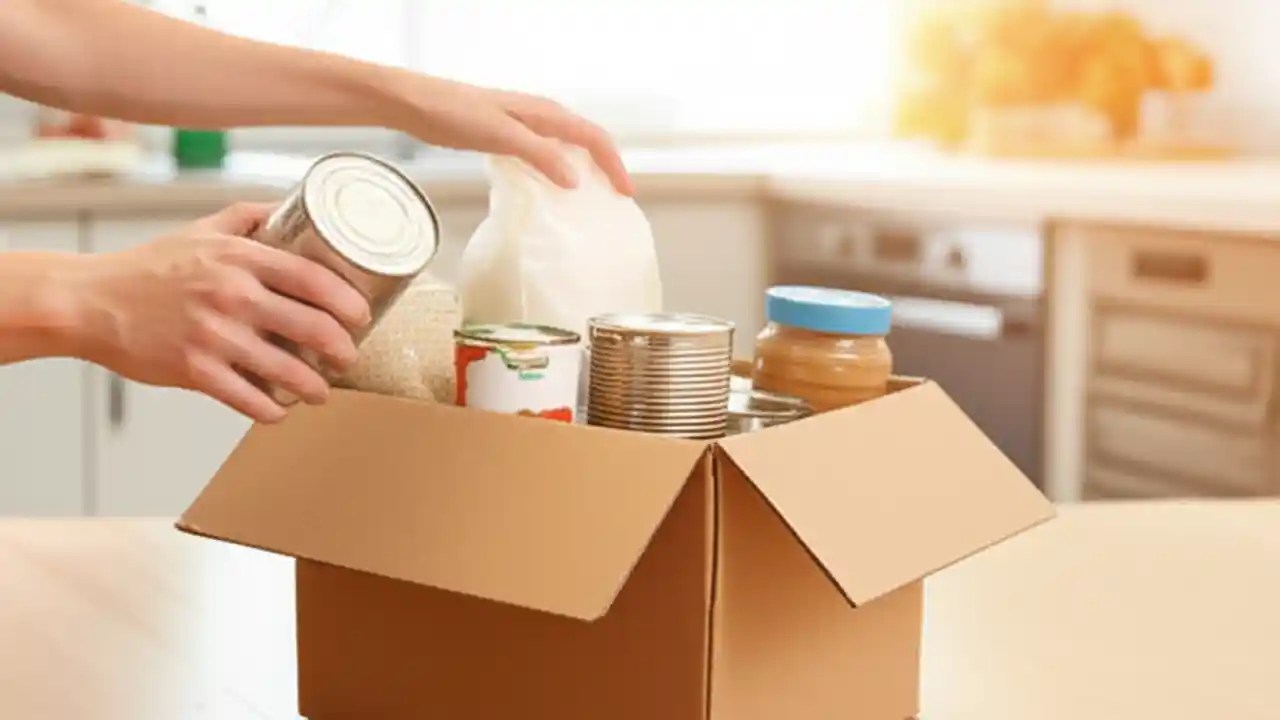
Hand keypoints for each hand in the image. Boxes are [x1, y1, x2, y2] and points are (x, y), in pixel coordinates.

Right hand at [75, 203, 370, 422]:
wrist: (89, 301)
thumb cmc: (149, 267)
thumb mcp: (200, 230)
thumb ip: (247, 216)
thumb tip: (291, 205)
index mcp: (239, 259)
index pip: (313, 278)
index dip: (348, 301)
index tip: (363, 315)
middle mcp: (232, 295)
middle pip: (313, 327)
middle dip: (343, 350)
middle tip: (349, 357)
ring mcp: (215, 335)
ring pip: (288, 371)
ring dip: (315, 388)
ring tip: (321, 391)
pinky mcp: (195, 370)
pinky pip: (250, 399)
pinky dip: (273, 410)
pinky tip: (280, 410)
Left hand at [388, 74, 634, 194]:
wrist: (417, 104)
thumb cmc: (456, 115)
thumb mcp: (502, 136)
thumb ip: (540, 156)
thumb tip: (575, 181)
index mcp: (547, 113)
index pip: (594, 137)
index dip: (614, 165)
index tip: (625, 194)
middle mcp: (542, 116)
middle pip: (587, 141)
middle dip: (606, 167)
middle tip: (615, 199)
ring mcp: (526, 125)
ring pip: (569, 147)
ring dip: (585, 170)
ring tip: (592, 199)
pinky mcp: (510, 136)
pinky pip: (547, 154)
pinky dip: (559, 171)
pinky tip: (552, 192)